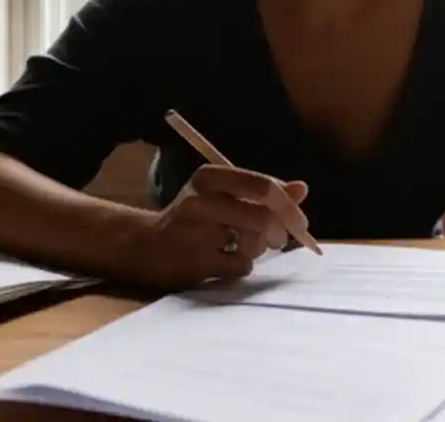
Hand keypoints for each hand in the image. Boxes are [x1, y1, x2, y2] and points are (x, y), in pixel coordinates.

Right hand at [125, 164, 309, 289]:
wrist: (141, 245)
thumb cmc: (192, 218)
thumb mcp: (221, 194)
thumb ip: (262, 192)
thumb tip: (303, 188)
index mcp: (209, 177)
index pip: (263, 185)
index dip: (289, 205)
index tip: (300, 222)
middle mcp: (200, 200)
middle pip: (263, 216)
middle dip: (280, 231)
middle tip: (279, 240)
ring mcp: (196, 232)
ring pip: (255, 242)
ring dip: (257, 248)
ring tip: (240, 247)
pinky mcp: (195, 262)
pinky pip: (242, 266)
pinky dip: (242, 266)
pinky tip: (223, 262)